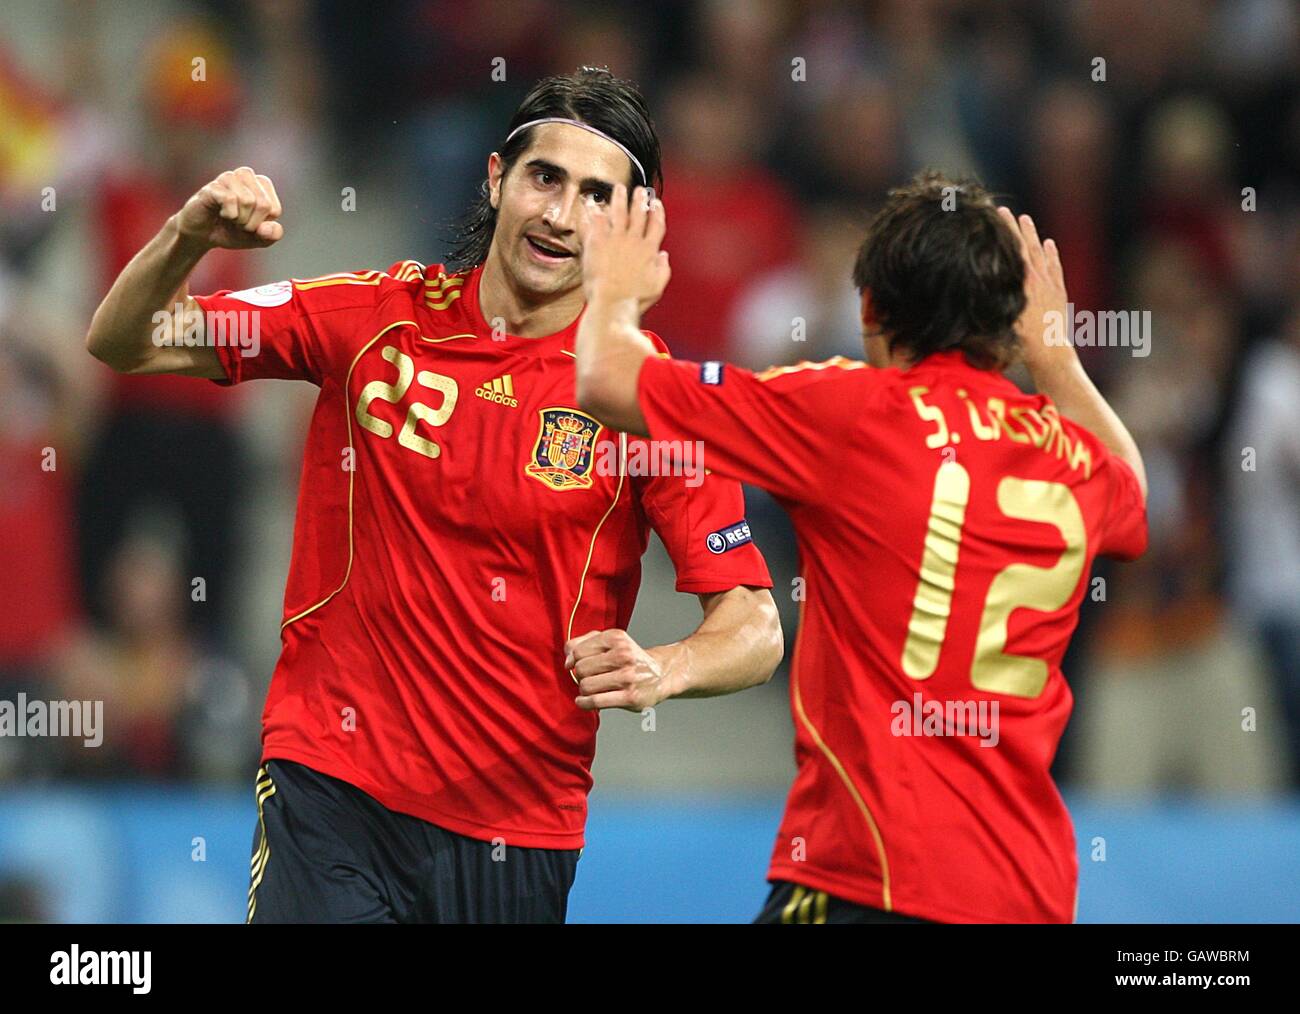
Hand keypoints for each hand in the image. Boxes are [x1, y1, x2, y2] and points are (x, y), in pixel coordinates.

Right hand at [176, 167, 283, 250]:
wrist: (202, 235)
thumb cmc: (232, 231)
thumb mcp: (257, 239)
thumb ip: (272, 235)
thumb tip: (268, 228)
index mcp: (262, 184)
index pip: (274, 209)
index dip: (262, 225)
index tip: (249, 224)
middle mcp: (246, 175)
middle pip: (263, 204)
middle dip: (251, 223)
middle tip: (237, 223)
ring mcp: (229, 178)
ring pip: (248, 201)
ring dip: (239, 219)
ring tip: (229, 217)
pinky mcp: (213, 185)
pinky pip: (231, 200)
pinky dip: (228, 214)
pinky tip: (221, 213)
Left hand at [564, 628, 672, 711]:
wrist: (661, 674)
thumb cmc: (630, 658)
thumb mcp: (610, 641)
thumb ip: (583, 643)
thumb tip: (567, 660)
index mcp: (617, 638)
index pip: (577, 651)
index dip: (573, 660)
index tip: (577, 665)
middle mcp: (623, 655)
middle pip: (581, 669)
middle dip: (581, 675)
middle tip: (591, 677)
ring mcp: (628, 677)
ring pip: (586, 686)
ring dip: (584, 690)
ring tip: (593, 688)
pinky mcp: (630, 697)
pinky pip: (595, 701)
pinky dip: (584, 703)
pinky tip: (584, 701)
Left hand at [578, 184, 670, 315]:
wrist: (613, 303)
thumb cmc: (634, 300)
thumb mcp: (657, 287)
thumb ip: (663, 269)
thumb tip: (663, 255)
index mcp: (649, 250)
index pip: (657, 225)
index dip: (658, 213)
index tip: (657, 204)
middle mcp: (634, 240)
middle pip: (639, 213)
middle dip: (641, 200)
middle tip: (640, 191)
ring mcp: (615, 239)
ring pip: (619, 212)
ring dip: (620, 198)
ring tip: (619, 188)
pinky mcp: (598, 242)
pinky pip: (597, 220)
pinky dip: (596, 210)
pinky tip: (594, 203)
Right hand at [997, 206, 1077, 381]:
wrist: (1050, 354)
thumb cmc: (1022, 342)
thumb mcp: (1002, 319)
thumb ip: (992, 301)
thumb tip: (974, 284)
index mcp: (1022, 284)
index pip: (1012, 250)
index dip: (1003, 232)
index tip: (994, 216)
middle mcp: (1037, 279)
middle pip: (1024, 246)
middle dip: (1014, 227)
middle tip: (1004, 210)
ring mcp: (1050, 285)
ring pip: (1040, 253)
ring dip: (1033, 235)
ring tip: (1026, 219)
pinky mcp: (1060, 292)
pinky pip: (1056, 268)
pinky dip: (1053, 254)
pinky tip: (1050, 243)